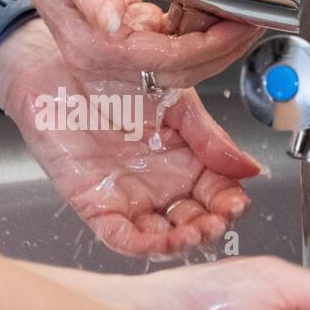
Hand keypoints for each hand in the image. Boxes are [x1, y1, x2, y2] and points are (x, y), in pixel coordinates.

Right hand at [0, 0, 259, 86]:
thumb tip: (114, 21)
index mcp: (97, 48)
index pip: (171, 61)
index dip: (212, 47)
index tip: (241, 27)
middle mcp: (111, 58)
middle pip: (185, 68)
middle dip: (226, 47)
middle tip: (256, 22)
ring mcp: (122, 50)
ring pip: (186, 59)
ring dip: (219, 40)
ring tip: (245, 14)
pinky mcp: (132, 36)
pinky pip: (177, 43)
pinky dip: (201, 28)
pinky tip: (216, 8)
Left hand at [0, 19, 261, 256]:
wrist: (59, 64)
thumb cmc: (116, 75)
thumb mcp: (178, 103)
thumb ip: (211, 139)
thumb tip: (250, 169)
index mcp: (189, 161)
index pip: (219, 194)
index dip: (230, 204)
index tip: (236, 203)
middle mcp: (163, 185)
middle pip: (196, 221)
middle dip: (210, 227)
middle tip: (217, 220)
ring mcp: (132, 198)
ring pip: (164, 236)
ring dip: (182, 243)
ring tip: (194, 233)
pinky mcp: (97, 205)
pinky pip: (122, 236)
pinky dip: (143, 245)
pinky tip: (161, 241)